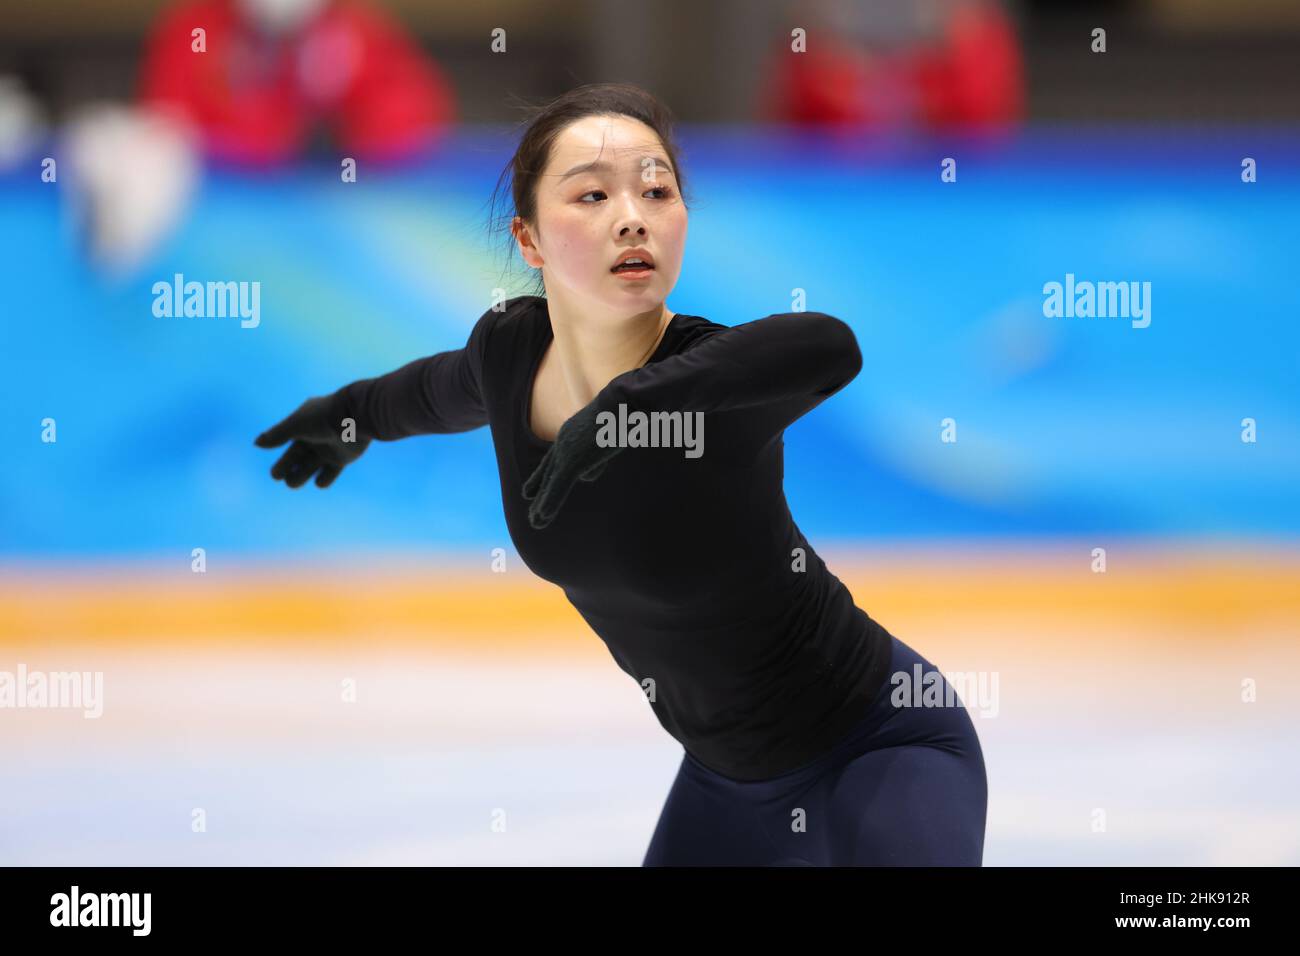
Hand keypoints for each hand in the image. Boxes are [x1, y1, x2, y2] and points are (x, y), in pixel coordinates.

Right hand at [254, 395, 371, 488]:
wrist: (355, 418)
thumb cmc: (323, 418)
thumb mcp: (295, 425)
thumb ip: (277, 434)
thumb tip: (257, 443)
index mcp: (303, 424)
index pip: (286, 444)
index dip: (281, 460)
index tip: (275, 474)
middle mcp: (315, 437)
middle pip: (297, 458)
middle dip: (287, 469)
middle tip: (280, 477)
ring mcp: (329, 448)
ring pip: (310, 467)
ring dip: (301, 476)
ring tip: (292, 482)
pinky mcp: (343, 458)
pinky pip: (330, 473)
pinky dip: (324, 480)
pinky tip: (319, 481)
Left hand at [521, 400, 622, 528]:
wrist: (625, 404)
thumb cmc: (625, 413)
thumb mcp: (609, 436)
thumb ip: (597, 455)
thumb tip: (587, 475)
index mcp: (572, 432)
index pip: (552, 459)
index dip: (540, 476)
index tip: (527, 490)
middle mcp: (564, 440)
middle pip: (547, 471)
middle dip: (538, 490)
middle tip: (528, 506)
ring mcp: (567, 450)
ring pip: (551, 483)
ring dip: (544, 505)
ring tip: (535, 523)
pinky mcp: (573, 461)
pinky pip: (558, 486)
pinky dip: (550, 503)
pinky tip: (540, 517)